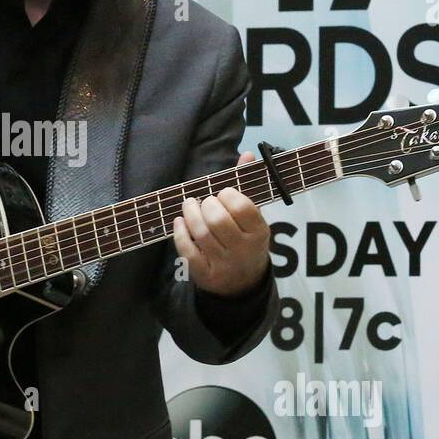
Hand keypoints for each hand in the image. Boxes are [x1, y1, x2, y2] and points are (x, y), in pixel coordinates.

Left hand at [172, 151, 270, 297]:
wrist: (243, 284)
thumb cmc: (246, 241)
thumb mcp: (253, 218)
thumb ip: (247, 186)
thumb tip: (246, 154)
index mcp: (259, 232)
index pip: (242, 207)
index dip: (227, 195)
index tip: (222, 193)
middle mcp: (243, 250)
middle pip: (218, 220)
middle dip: (206, 204)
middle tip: (204, 202)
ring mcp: (223, 265)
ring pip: (200, 234)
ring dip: (189, 214)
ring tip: (188, 205)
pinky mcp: (205, 275)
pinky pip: (187, 251)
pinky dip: (179, 233)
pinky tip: (179, 222)